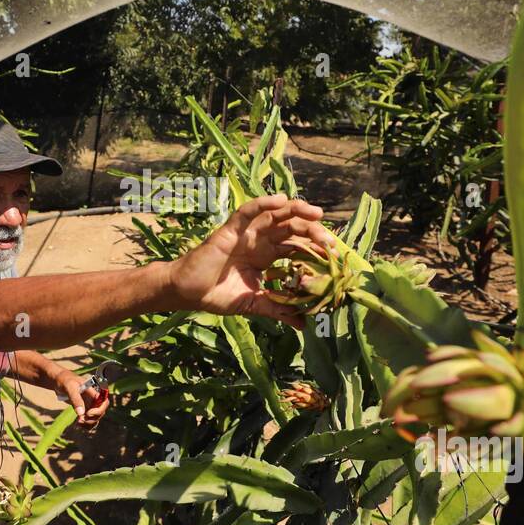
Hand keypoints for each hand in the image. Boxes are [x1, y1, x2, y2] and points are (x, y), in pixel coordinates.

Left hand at [55, 368, 108, 425]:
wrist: (59, 381)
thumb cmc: (65, 380)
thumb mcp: (70, 387)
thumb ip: (76, 399)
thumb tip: (81, 414)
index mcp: (93, 391)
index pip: (104, 402)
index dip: (99, 410)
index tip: (88, 414)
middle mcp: (94, 399)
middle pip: (101, 412)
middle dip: (92, 419)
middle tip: (80, 420)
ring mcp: (89, 405)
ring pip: (96, 418)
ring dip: (89, 423)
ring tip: (78, 423)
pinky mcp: (84, 409)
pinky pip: (89, 419)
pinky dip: (85, 425)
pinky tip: (77, 424)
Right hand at [169, 194, 331, 328]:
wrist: (188, 293)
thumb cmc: (218, 295)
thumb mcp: (254, 304)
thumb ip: (278, 309)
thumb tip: (302, 324)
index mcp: (267, 256)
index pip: (297, 246)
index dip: (315, 248)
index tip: (335, 256)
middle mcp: (260, 240)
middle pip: (292, 228)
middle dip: (313, 232)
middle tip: (331, 243)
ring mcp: (246, 233)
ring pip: (276, 215)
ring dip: (297, 211)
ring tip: (317, 214)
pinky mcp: (230, 229)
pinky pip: (248, 211)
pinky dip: (263, 203)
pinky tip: (280, 200)